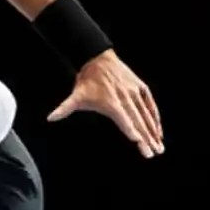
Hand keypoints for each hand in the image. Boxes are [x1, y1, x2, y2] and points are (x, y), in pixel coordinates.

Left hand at [48, 52, 164, 157]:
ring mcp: (134, 92)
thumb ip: (64, 108)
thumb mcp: (76, 96)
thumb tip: (49, 118)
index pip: (124, 121)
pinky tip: (158, 130)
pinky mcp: (140, 87)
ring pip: (146, 115)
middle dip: (147, 138)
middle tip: (155, 152)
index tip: (139, 142)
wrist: (98, 58)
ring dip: (154, 131)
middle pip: (138, 121)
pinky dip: (155, 117)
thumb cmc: (86, 81)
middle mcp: (125, 98)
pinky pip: (150, 104)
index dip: (132, 132)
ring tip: (160, 145)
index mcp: (111, 103)